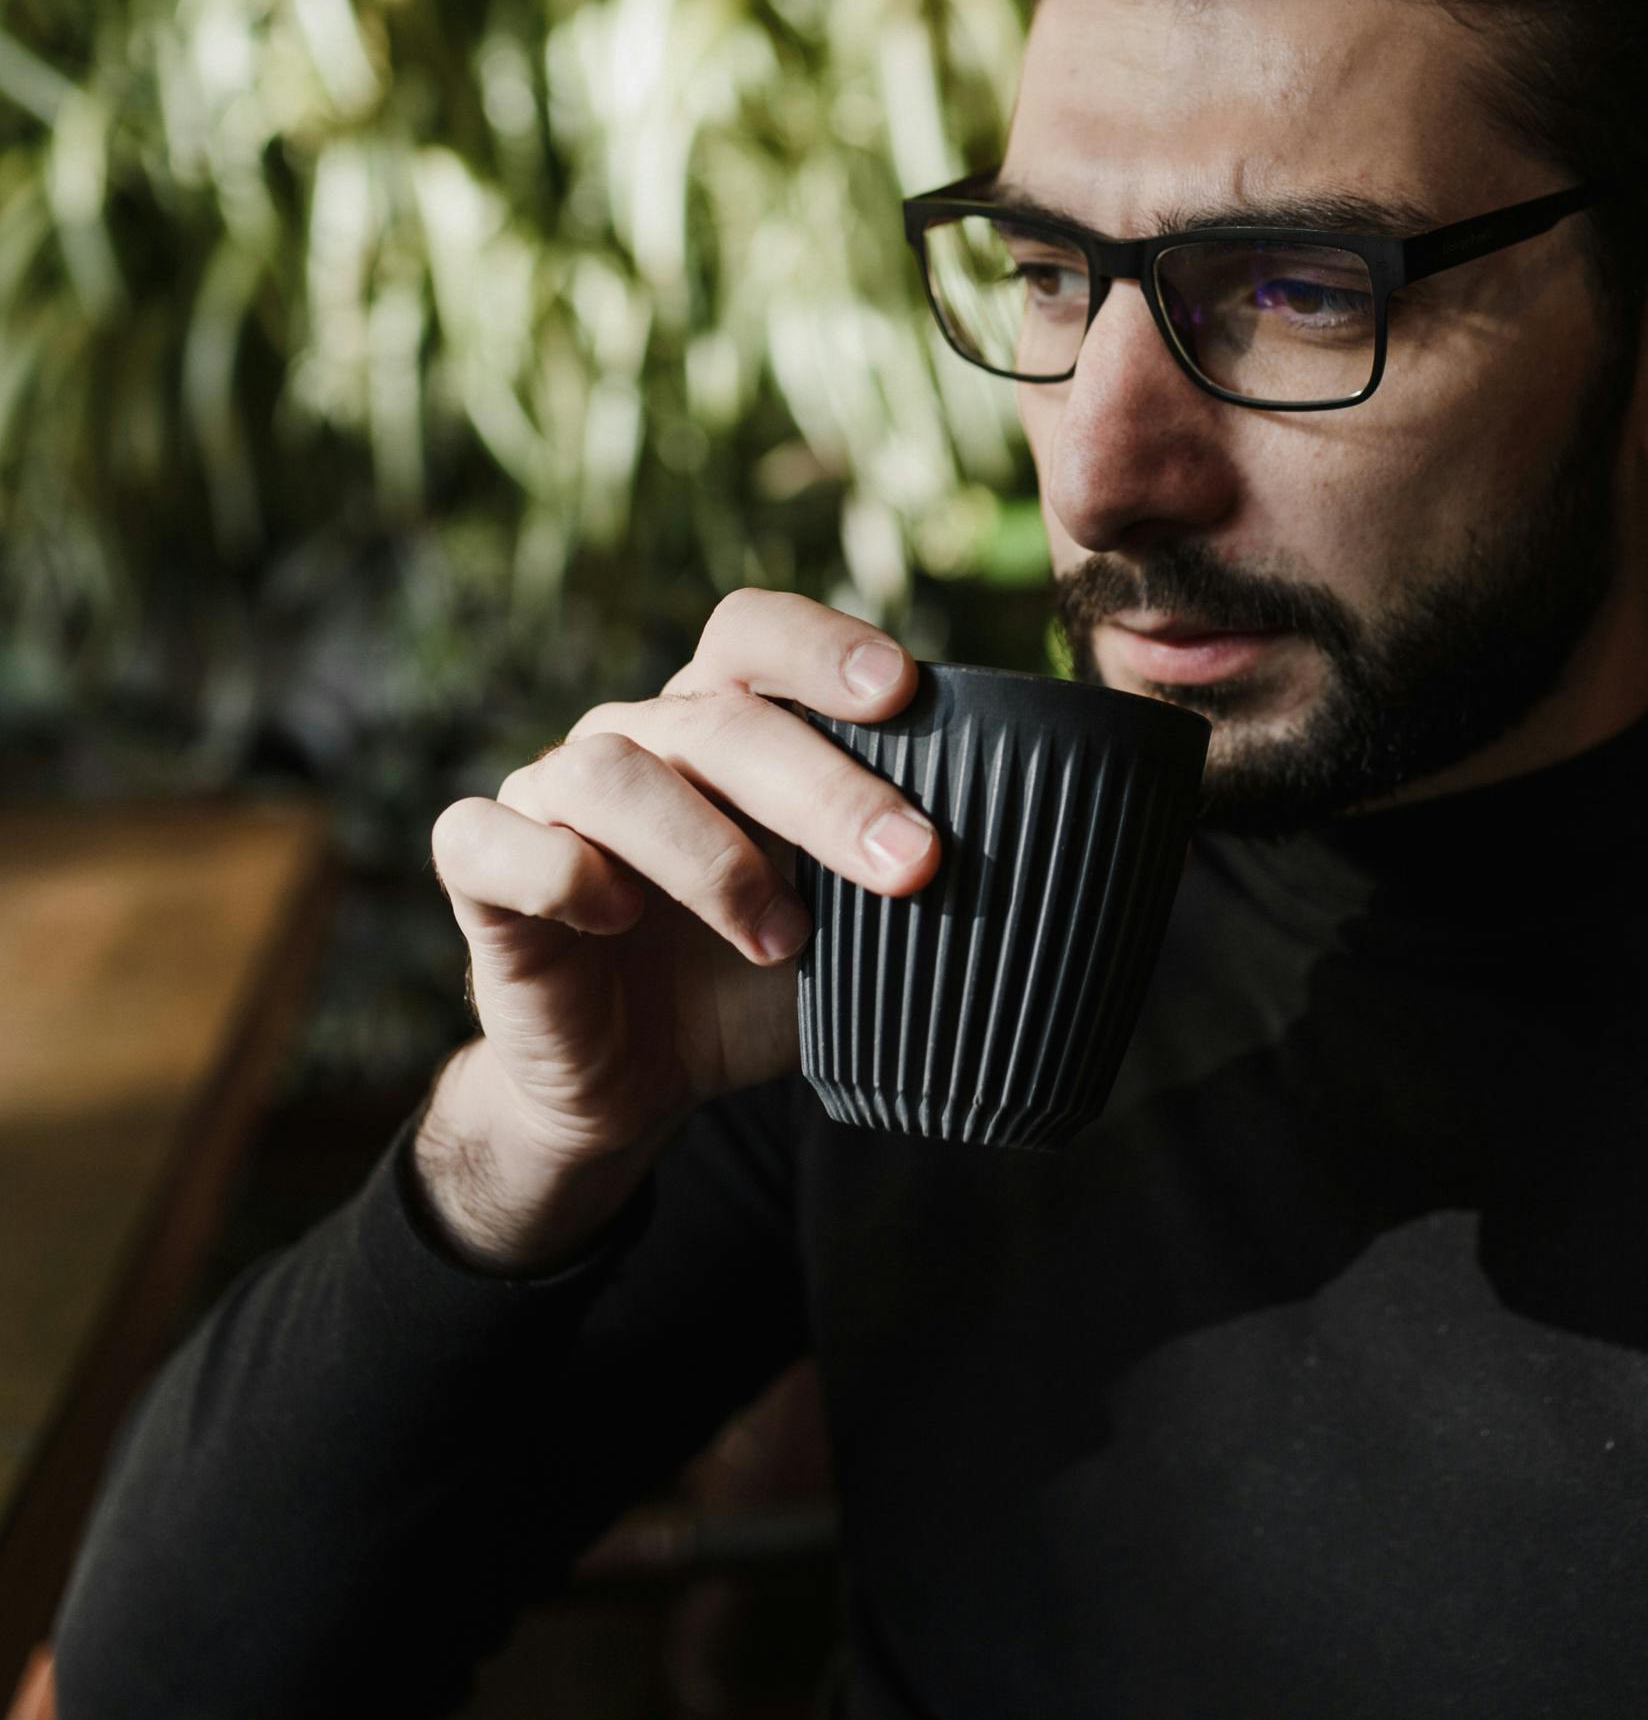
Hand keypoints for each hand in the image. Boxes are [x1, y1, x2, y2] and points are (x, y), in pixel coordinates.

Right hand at [418, 592, 937, 1265]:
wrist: (634, 1086)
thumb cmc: (754, 982)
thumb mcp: (856, 927)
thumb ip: (921, 872)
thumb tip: (1092, 862)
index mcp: (722, 724)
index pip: (756, 633)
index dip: (824, 647)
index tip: (907, 693)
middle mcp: (636, 737)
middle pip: (717, 715)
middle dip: (827, 789)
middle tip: (913, 866)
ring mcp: (549, 794)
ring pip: (612, 772)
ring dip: (710, 855)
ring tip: (782, 940)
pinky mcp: (482, 868)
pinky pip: (493, 840)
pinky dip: (556, 870)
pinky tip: (613, 916)